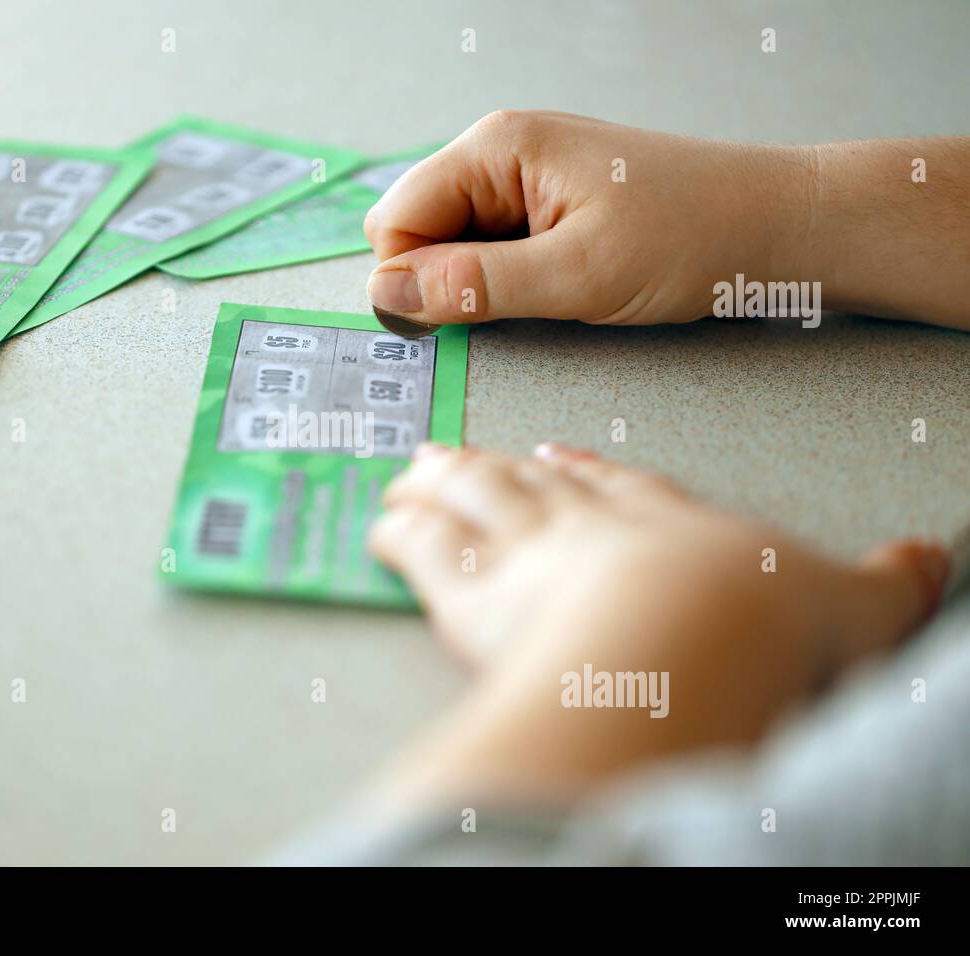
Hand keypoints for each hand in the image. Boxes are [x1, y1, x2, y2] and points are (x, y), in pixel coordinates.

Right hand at [364, 111, 969, 330]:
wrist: (774, 225)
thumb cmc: (692, 236)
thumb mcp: (576, 275)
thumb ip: (474, 286)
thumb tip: (388, 294)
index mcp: (498, 148)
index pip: (395, 219)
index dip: (408, 280)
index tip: (448, 322)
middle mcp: (500, 152)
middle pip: (415, 229)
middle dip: (442, 279)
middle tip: (512, 306)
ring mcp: (521, 176)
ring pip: (449, 243)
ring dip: (478, 282)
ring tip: (548, 291)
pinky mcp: (542, 203)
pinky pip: (488, 246)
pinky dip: (505, 278)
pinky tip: (554, 284)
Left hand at [364, 443, 948, 804]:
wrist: (691, 635)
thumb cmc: (761, 616)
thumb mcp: (852, 598)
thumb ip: (885, 579)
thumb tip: (930, 560)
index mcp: (666, 520)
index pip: (619, 486)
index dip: (587, 474)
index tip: (559, 459)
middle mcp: (590, 523)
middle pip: (530, 485)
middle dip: (493, 469)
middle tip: (457, 453)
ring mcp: (528, 548)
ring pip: (470, 502)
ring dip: (438, 487)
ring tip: (412, 473)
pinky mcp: (473, 586)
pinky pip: (422, 550)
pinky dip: (398, 534)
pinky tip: (379, 527)